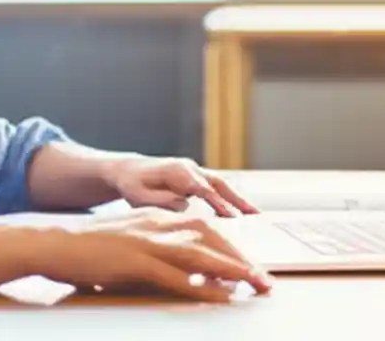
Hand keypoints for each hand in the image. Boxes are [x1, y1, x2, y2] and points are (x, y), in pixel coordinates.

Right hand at [28, 209, 272, 302]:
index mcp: (153, 216)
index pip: (202, 225)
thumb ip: (153, 254)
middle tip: (264, 279)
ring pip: (201, 253)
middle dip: (241, 257)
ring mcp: (145, 241)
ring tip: (256, 286)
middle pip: (210, 235)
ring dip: (234, 271)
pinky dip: (202, 287)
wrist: (50, 242)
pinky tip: (220, 298)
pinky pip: (177, 276)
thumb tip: (183, 274)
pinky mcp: (134, 261)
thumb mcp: (125, 244)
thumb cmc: (84, 249)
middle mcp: (154, 224)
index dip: (230, 244)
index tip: (249, 262)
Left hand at [106, 156, 259, 216]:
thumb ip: (163, 202)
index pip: (202, 190)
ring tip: (256, 214)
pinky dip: (229, 197)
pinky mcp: (195, 177)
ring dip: (238, 198)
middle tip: (255, 215)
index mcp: (176, 172)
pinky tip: (240, 212)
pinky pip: (215, 187)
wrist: (128, 170)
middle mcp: (189, 168)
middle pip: (218, 183)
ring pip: (220, 184)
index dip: (218, 203)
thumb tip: (186, 205)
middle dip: (237, 199)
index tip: (233, 217)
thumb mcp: (140, 197)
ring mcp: (194, 171)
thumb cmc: (133, 186)